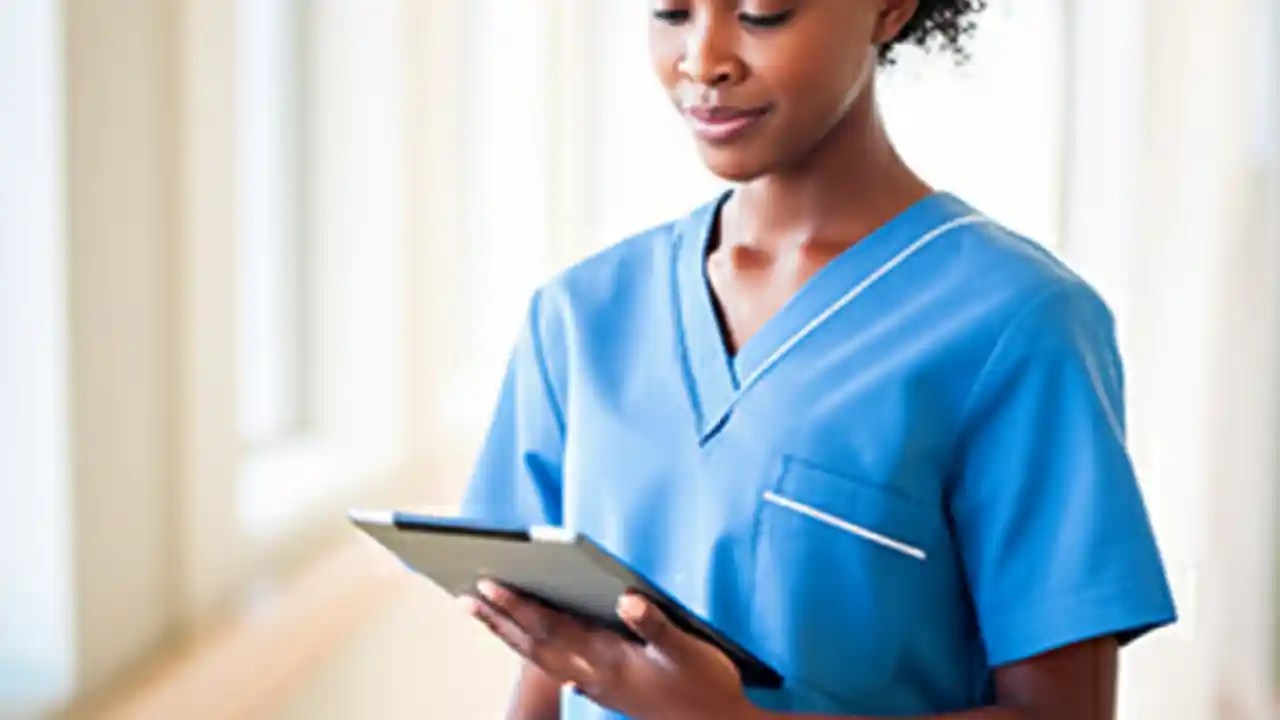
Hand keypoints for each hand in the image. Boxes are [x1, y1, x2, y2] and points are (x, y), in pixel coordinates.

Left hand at [459, 579, 758, 719]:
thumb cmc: (705, 687)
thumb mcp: (689, 651)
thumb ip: (656, 624)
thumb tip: (627, 598)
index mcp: (608, 658)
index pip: (551, 627)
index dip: (518, 605)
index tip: (489, 585)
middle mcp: (593, 672)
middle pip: (534, 643)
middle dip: (500, 619)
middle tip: (467, 596)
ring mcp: (596, 684)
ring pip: (540, 657)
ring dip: (509, 634)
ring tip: (483, 614)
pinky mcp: (604, 691)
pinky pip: (556, 667)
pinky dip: (534, 652)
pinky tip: (531, 647)